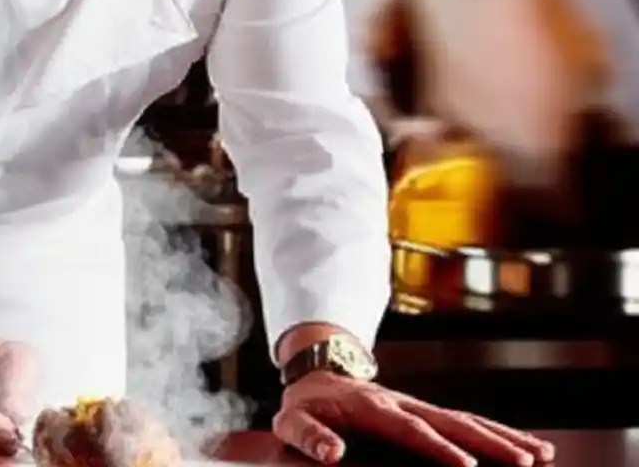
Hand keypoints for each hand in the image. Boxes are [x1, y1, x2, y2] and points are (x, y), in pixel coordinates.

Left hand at [273, 371, 555, 465]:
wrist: (315, 374)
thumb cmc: (303, 406)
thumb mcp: (291, 421)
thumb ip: (309, 437)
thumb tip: (331, 455)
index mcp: (372, 408)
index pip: (411, 430)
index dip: (439, 449)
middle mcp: (403, 403)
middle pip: (452, 422)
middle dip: (489, 443)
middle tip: (524, 462)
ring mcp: (418, 406)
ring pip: (468, 420)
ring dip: (504, 437)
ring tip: (541, 455)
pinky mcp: (428, 413)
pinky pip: (468, 422)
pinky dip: (500, 433)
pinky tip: (531, 447)